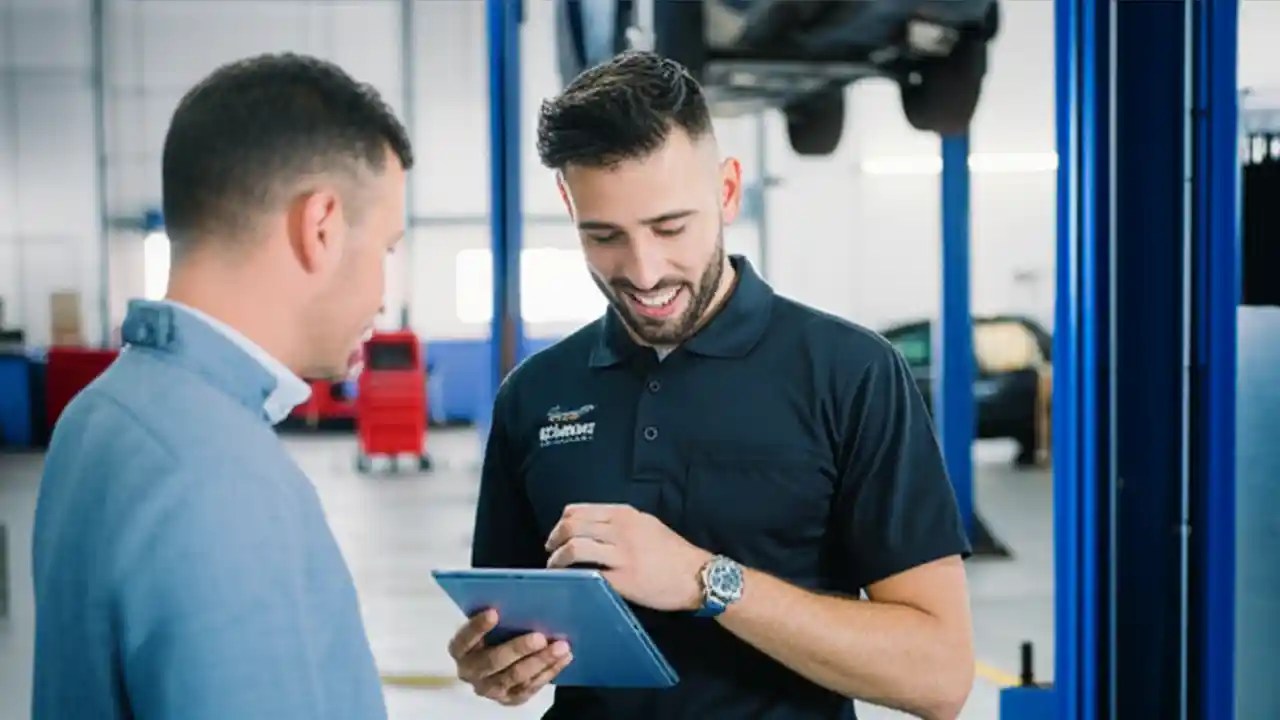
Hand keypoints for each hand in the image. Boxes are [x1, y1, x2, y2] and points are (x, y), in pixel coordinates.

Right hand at [448, 608, 572, 705]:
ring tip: (561, 645)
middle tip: (540, 636)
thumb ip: (500, 609)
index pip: (464, 639)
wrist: (503, 659)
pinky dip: (550, 671)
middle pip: (492, 661)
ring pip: (515, 677)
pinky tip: (565, 656)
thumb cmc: (498, 630)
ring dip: (540, 661)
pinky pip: (531, 687)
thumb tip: (523, 587)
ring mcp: (490, 689)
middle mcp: (470, 672)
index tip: (494, 612)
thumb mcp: (492, 620)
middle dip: (517, 649)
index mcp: (460, 649)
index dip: (477, 627)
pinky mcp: (510, 699)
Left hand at [544, 503, 712, 611]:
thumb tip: (591, 529)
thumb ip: (620, 523)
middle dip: (554, 539)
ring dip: (557, 558)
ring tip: (556, 567)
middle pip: (571, 526)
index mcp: (624, 514)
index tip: (557, 535)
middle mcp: (620, 530)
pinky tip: (572, 581)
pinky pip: (588, 574)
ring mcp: (621, 555)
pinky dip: (573, 576)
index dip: (561, 524)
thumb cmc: (673, 552)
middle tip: (551, 551)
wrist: (697, 575)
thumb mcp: (647, 524)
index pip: (578, 511)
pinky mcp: (622, 579)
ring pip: (575, 547)